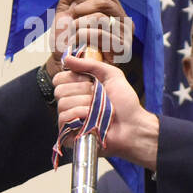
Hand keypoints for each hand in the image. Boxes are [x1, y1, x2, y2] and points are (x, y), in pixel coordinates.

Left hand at [43, 0, 134, 78]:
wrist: (62, 62)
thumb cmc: (65, 37)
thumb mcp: (65, 9)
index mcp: (115, 10)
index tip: (72, 12)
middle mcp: (124, 21)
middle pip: (104, 2)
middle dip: (81, 10)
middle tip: (70, 23)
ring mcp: (125, 36)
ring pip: (101, 18)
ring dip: (79, 25)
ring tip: (72, 35)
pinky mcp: (122, 50)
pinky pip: (101, 34)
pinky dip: (83, 36)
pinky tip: (77, 44)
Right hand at [53, 53, 159, 169]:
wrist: (133, 125)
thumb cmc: (126, 104)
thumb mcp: (111, 75)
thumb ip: (90, 64)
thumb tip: (67, 58)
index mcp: (78, 89)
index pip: (59, 79)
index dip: (73, 77)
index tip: (89, 80)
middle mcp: (72, 103)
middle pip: (59, 90)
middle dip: (82, 90)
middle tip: (97, 96)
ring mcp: (70, 119)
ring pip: (62, 103)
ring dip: (84, 104)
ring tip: (98, 109)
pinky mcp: (69, 133)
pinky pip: (64, 117)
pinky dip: (80, 115)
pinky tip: (92, 119)